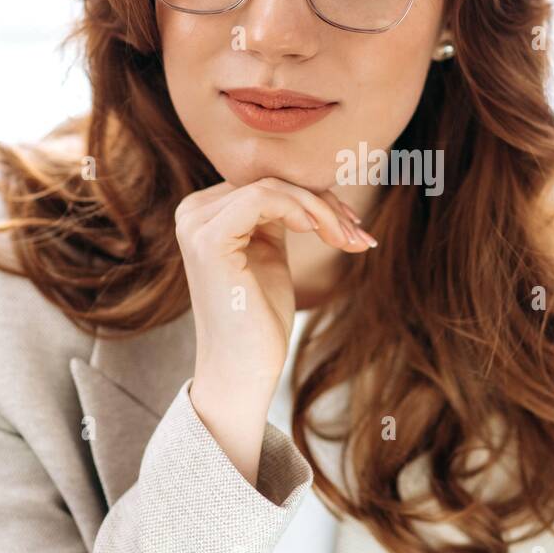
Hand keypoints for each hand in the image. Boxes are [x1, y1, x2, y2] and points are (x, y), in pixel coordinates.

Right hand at [175, 177, 374, 438]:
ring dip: (322, 210)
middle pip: (272, 181)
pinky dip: (301, 209)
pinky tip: (322, 232)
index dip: (316, 197)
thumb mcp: (270, 254)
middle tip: (360, 235)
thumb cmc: (259, 319)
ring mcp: (196, 224)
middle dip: (325, 203)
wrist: (243, 371)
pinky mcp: (209, 239)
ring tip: (349, 240)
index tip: (354, 224)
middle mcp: (193, 212)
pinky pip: (262, 198)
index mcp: (206, 213)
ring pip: (272, 186)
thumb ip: (278, 217)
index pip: (268, 182)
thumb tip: (316, 184)